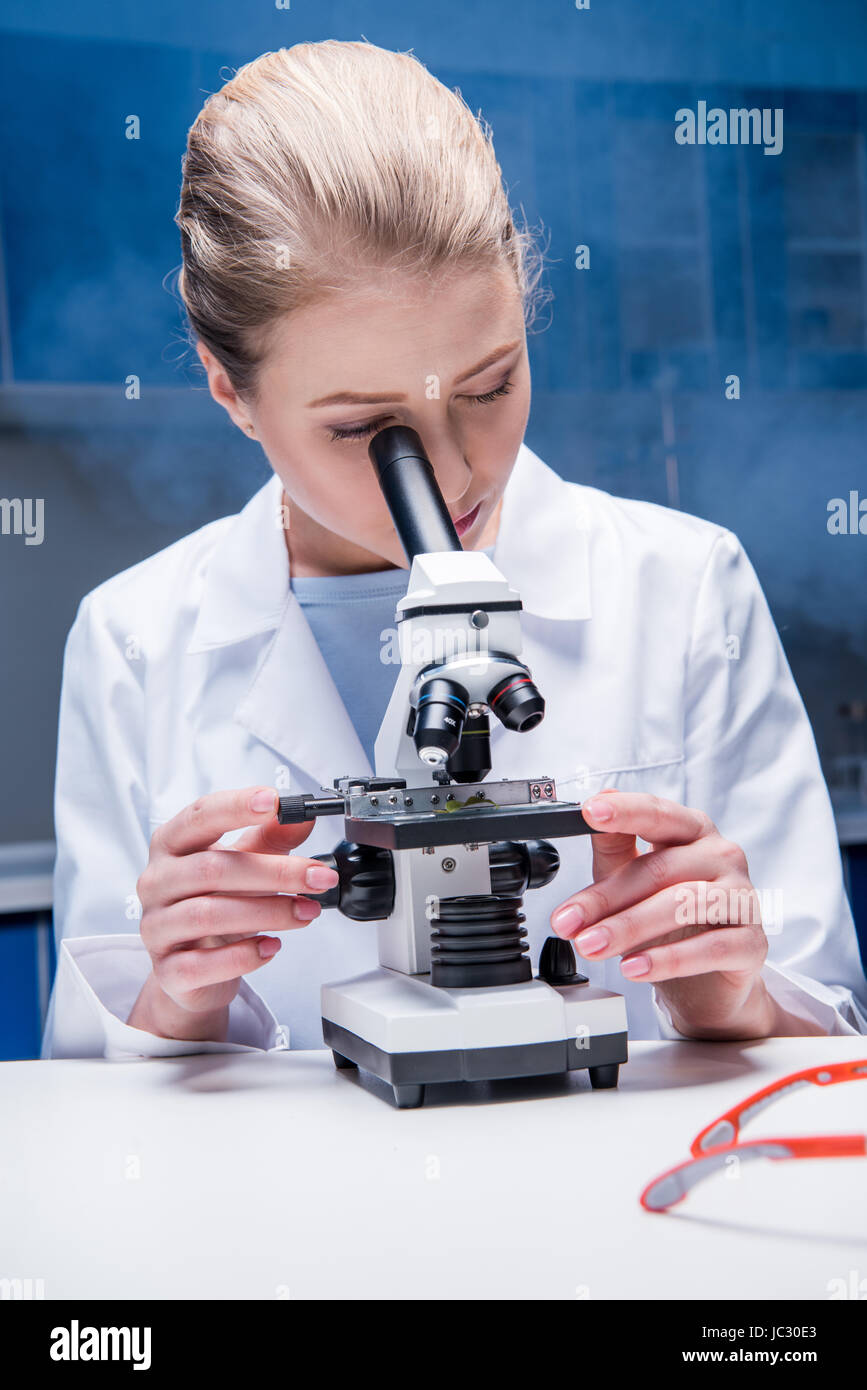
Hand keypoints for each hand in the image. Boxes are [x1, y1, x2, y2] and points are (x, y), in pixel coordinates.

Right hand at [128, 786, 337, 1038]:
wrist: (193, 966)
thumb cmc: (216, 900)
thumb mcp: (244, 861)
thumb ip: (271, 837)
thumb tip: (303, 817)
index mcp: (171, 844)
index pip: (200, 816)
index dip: (236, 806)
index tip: (275, 802)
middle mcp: (156, 881)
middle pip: (212, 869)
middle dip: (275, 872)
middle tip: (319, 877)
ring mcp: (156, 926)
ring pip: (208, 915)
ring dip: (268, 913)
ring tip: (307, 912)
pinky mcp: (167, 970)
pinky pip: (201, 964)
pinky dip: (243, 955)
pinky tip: (271, 947)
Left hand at [550, 789, 774, 1038]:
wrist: (711, 981)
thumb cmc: (671, 919)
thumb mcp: (633, 878)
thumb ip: (614, 847)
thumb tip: (595, 804)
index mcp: (693, 831)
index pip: (657, 813)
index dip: (624, 811)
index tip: (589, 811)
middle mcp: (722, 856)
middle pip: (660, 869)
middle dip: (605, 898)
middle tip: (567, 922)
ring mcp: (742, 897)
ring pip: (683, 906)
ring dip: (629, 928)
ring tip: (592, 946)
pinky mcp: (752, 942)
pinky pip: (711, 948)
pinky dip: (668, 959)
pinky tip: (634, 967)